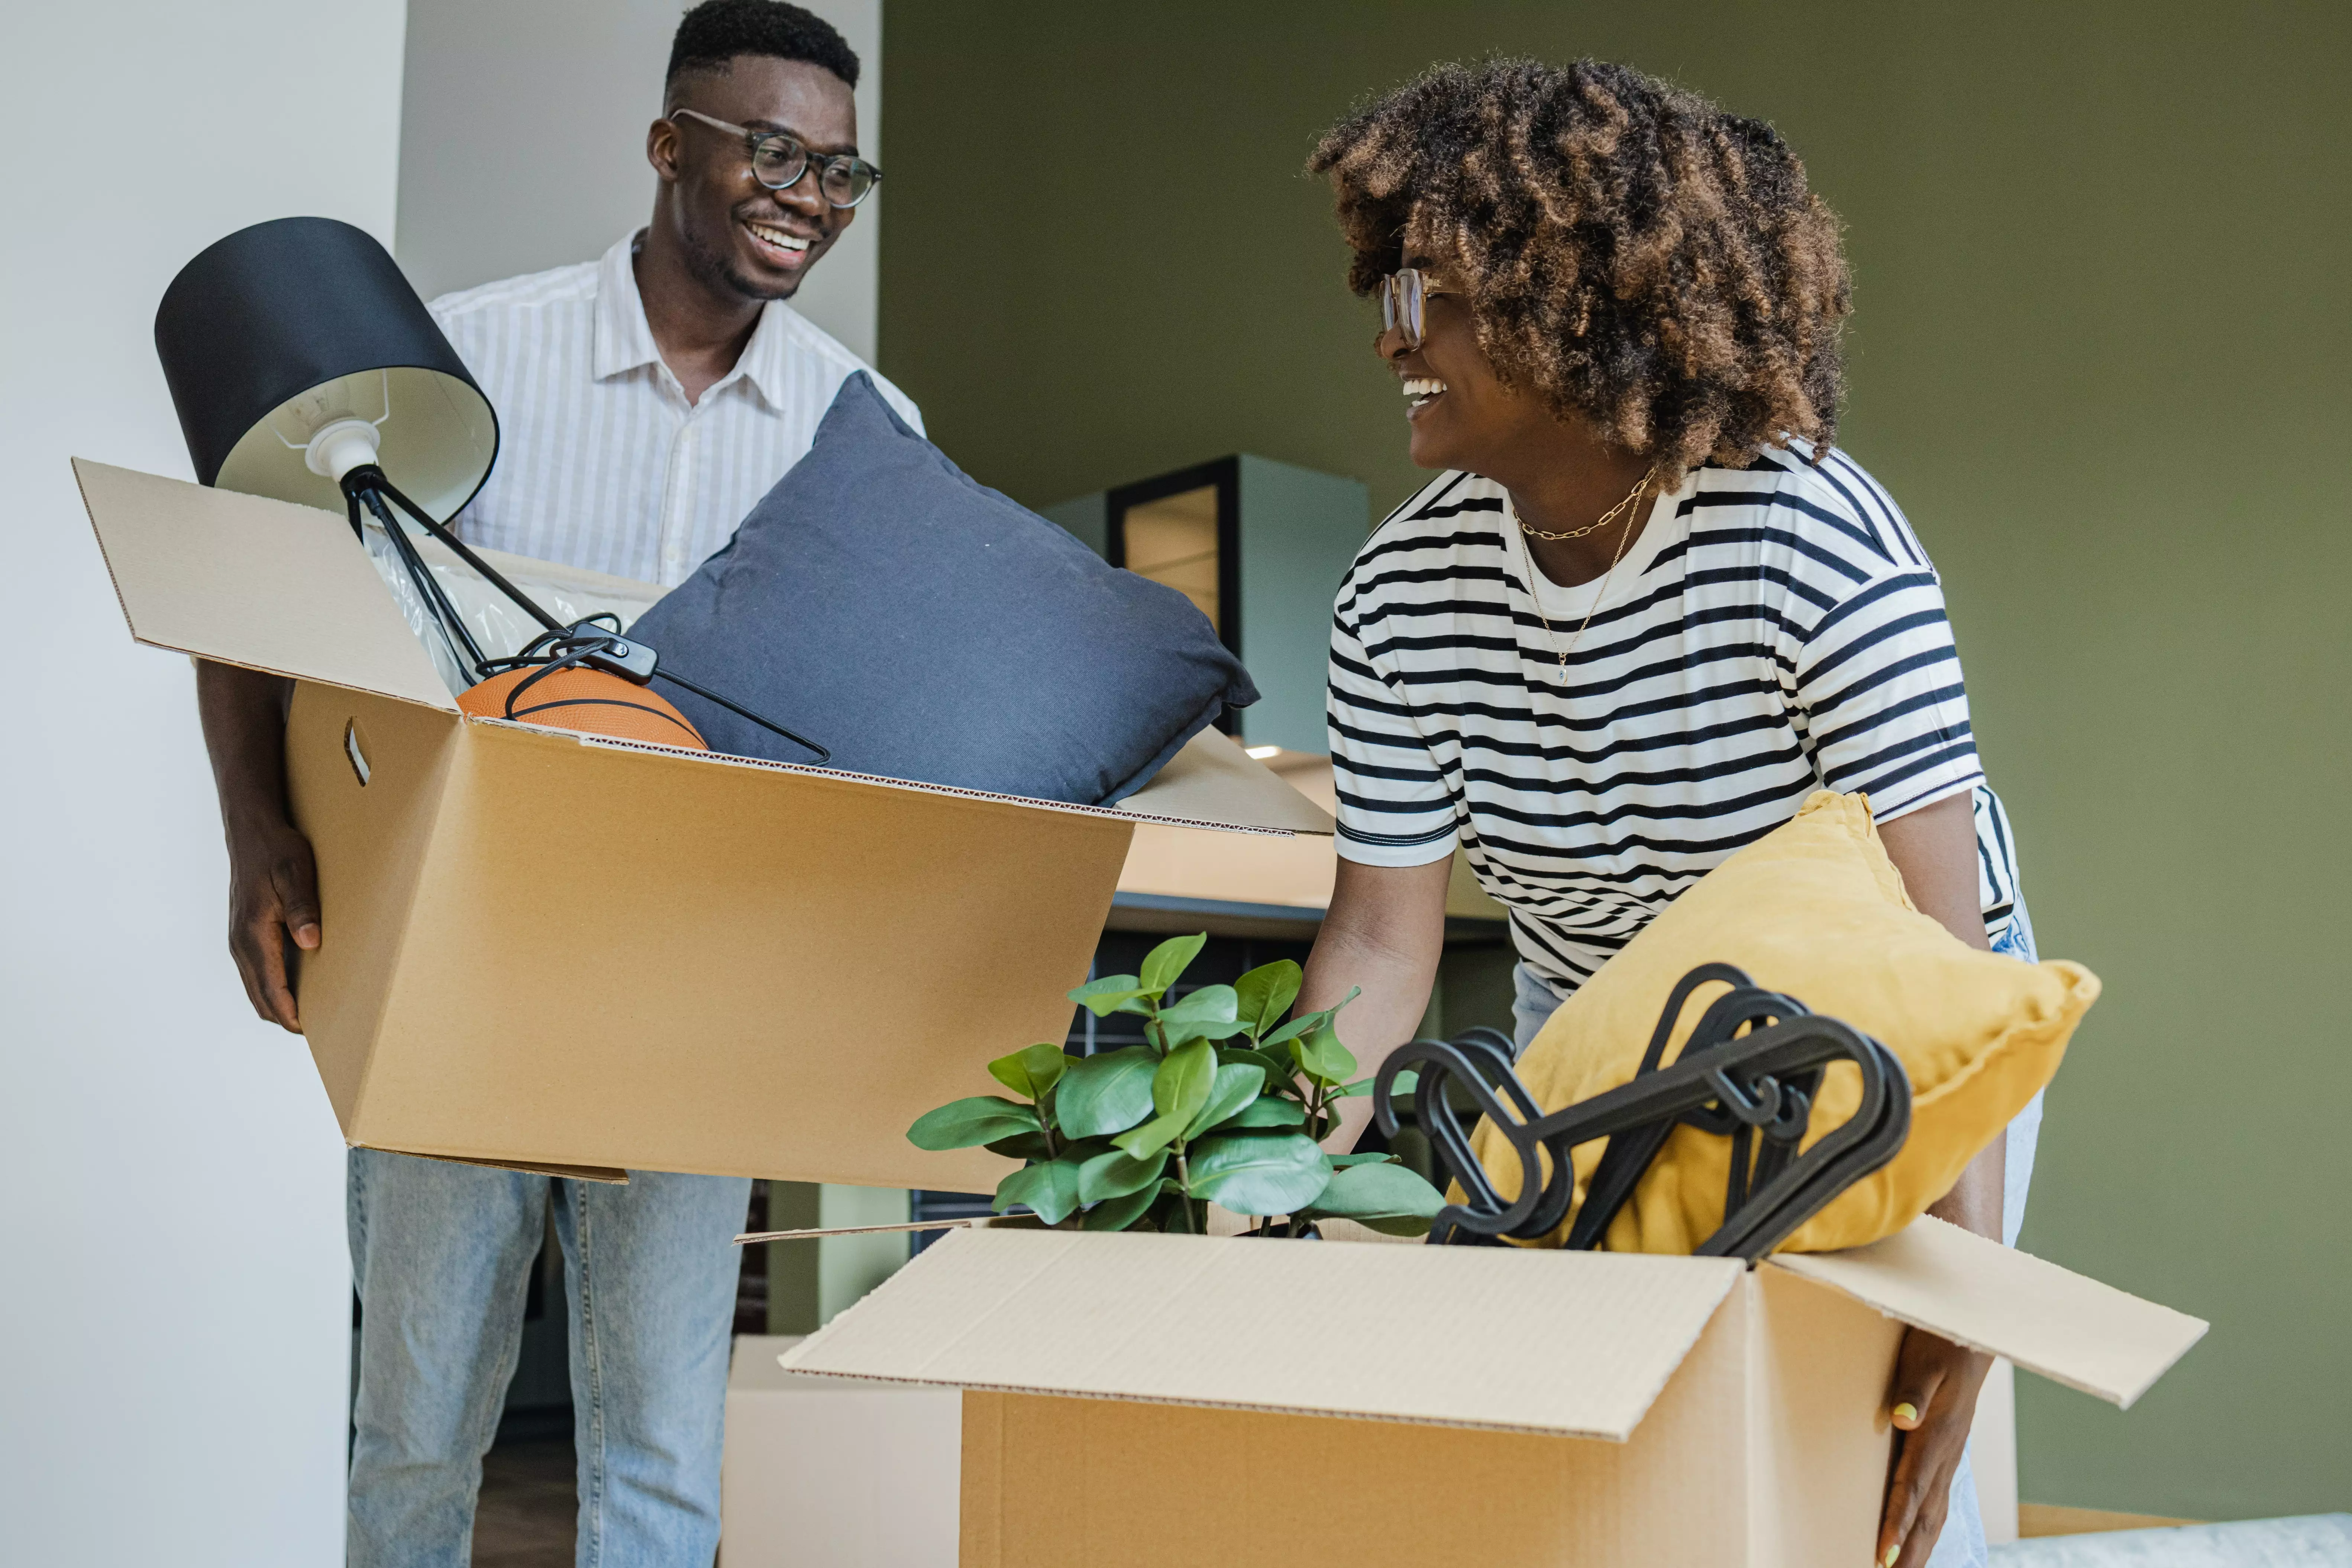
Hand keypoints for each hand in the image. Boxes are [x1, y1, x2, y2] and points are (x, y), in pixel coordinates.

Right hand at [225, 815, 320, 1032]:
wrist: (252, 833)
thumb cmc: (277, 851)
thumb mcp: (295, 873)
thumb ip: (302, 907)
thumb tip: (311, 943)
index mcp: (253, 934)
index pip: (270, 988)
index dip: (289, 1014)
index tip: (310, 1031)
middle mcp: (241, 943)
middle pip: (260, 997)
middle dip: (284, 1017)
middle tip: (318, 1032)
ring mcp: (239, 940)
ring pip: (256, 987)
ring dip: (277, 1005)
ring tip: (310, 1017)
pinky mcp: (244, 934)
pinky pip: (256, 973)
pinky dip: (272, 989)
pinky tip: (295, 988)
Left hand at [1876, 1325, 1991, 1566]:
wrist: (1972, 1337)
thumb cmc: (1941, 1345)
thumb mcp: (1925, 1359)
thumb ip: (1912, 1388)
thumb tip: (1902, 1417)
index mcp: (1937, 1435)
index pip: (1912, 1488)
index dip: (1896, 1522)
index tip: (1881, 1555)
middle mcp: (1946, 1454)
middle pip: (1926, 1514)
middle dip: (1907, 1551)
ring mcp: (1950, 1457)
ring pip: (1934, 1513)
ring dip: (1917, 1546)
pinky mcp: (1947, 1454)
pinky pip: (1936, 1500)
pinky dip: (1925, 1527)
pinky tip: (1915, 1540)